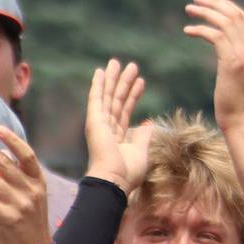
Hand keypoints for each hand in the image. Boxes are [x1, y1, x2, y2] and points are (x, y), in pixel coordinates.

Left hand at [0, 127, 51, 243]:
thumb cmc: (30, 222)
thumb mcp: (32, 196)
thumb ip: (18, 175)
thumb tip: (0, 152)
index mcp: (38, 182)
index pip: (27, 155)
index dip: (13, 141)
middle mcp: (29, 190)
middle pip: (3, 162)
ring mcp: (18, 205)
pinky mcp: (6, 219)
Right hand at [82, 60, 147, 192]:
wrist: (114, 181)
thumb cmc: (127, 173)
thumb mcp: (142, 152)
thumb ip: (144, 136)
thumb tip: (149, 123)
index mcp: (117, 138)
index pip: (125, 112)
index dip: (133, 96)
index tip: (140, 82)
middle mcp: (106, 130)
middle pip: (116, 101)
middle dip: (123, 84)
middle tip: (130, 66)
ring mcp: (99, 125)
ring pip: (108, 97)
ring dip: (113, 79)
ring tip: (118, 62)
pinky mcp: (95, 122)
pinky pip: (97, 99)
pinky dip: (98, 85)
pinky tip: (100, 72)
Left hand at [184, 0, 243, 131]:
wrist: (239, 118)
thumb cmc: (232, 102)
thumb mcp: (234, 75)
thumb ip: (231, 58)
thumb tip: (222, 50)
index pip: (243, 18)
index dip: (226, 7)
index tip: (209, 3)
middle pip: (235, 15)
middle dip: (215, 4)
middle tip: (195, 0)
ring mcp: (243, 54)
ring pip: (225, 22)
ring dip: (205, 13)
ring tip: (189, 9)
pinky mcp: (232, 62)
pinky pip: (216, 37)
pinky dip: (201, 30)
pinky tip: (187, 30)